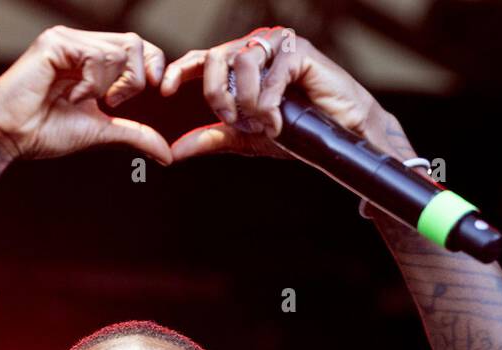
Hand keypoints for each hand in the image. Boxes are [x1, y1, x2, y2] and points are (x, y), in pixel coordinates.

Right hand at [0, 26, 171, 164]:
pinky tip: (72, 96)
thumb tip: (168, 155)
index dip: (153, 66)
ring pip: (119, 50)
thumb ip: (134, 135)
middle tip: (115, 104)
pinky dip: (92, 83)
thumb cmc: (45, 133)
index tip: (157, 92)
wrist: (8, 136)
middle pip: (135, 44)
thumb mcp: (101, 133)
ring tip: (86, 102)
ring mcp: (67, 40)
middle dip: (136, 79)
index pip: (138, 48)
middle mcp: (81, 44)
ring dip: (111, 84)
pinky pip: (95, 55)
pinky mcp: (55, 42)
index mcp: (92, 60)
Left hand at [160, 26, 416, 163]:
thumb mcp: (245, 137)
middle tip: (236, 120)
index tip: (164, 89)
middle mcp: (255, 48)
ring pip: (241, 63)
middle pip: (215, 58)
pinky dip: (270, 102)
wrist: (337, 137)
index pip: (201, 59)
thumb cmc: (296, 130)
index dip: (180, 70)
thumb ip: (211, 138)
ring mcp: (277, 45)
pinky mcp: (299, 50)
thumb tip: (174, 151)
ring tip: (267, 120)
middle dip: (219, 96)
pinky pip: (270, 73)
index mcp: (238, 64)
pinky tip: (280, 119)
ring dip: (249, 101)